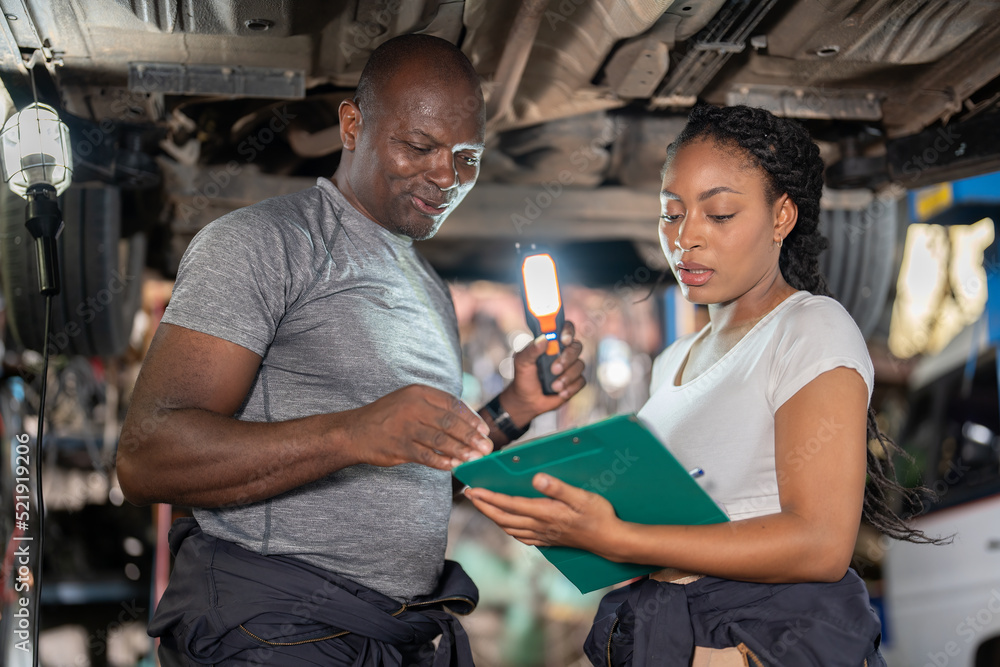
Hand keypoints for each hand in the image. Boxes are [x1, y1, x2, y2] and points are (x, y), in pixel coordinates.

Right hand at [345, 384, 492, 470]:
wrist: (355, 431)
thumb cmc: (388, 417)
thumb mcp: (410, 401)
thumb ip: (435, 407)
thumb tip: (468, 422)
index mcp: (418, 392)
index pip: (452, 404)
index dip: (471, 418)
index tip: (484, 430)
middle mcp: (413, 407)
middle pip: (450, 422)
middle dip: (472, 436)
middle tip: (487, 447)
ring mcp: (406, 427)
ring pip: (441, 440)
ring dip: (462, 450)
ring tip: (475, 458)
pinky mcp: (399, 447)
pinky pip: (427, 456)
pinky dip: (442, 461)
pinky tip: (453, 466)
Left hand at [464, 473, 619, 552]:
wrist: (610, 541)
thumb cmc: (598, 516)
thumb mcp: (582, 497)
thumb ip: (558, 487)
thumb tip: (537, 478)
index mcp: (544, 513)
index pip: (509, 505)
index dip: (488, 498)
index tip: (473, 490)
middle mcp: (539, 526)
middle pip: (503, 518)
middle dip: (484, 507)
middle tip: (470, 496)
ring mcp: (543, 535)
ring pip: (509, 528)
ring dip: (493, 517)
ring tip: (484, 506)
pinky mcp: (548, 541)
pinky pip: (521, 536)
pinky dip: (508, 528)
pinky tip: (508, 524)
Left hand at [502, 321, 585, 426]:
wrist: (527, 400)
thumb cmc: (523, 377)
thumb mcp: (522, 362)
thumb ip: (531, 350)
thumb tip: (543, 339)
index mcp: (551, 343)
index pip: (565, 329)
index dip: (568, 331)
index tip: (564, 341)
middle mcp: (563, 352)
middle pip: (576, 346)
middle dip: (567, 358)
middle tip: (554, 370)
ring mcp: (570, 366)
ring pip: (580, 365)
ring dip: (567, 377)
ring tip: (553, 386)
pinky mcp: (575, 381)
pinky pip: (581, 381)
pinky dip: (571, 388)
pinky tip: (559, 393)